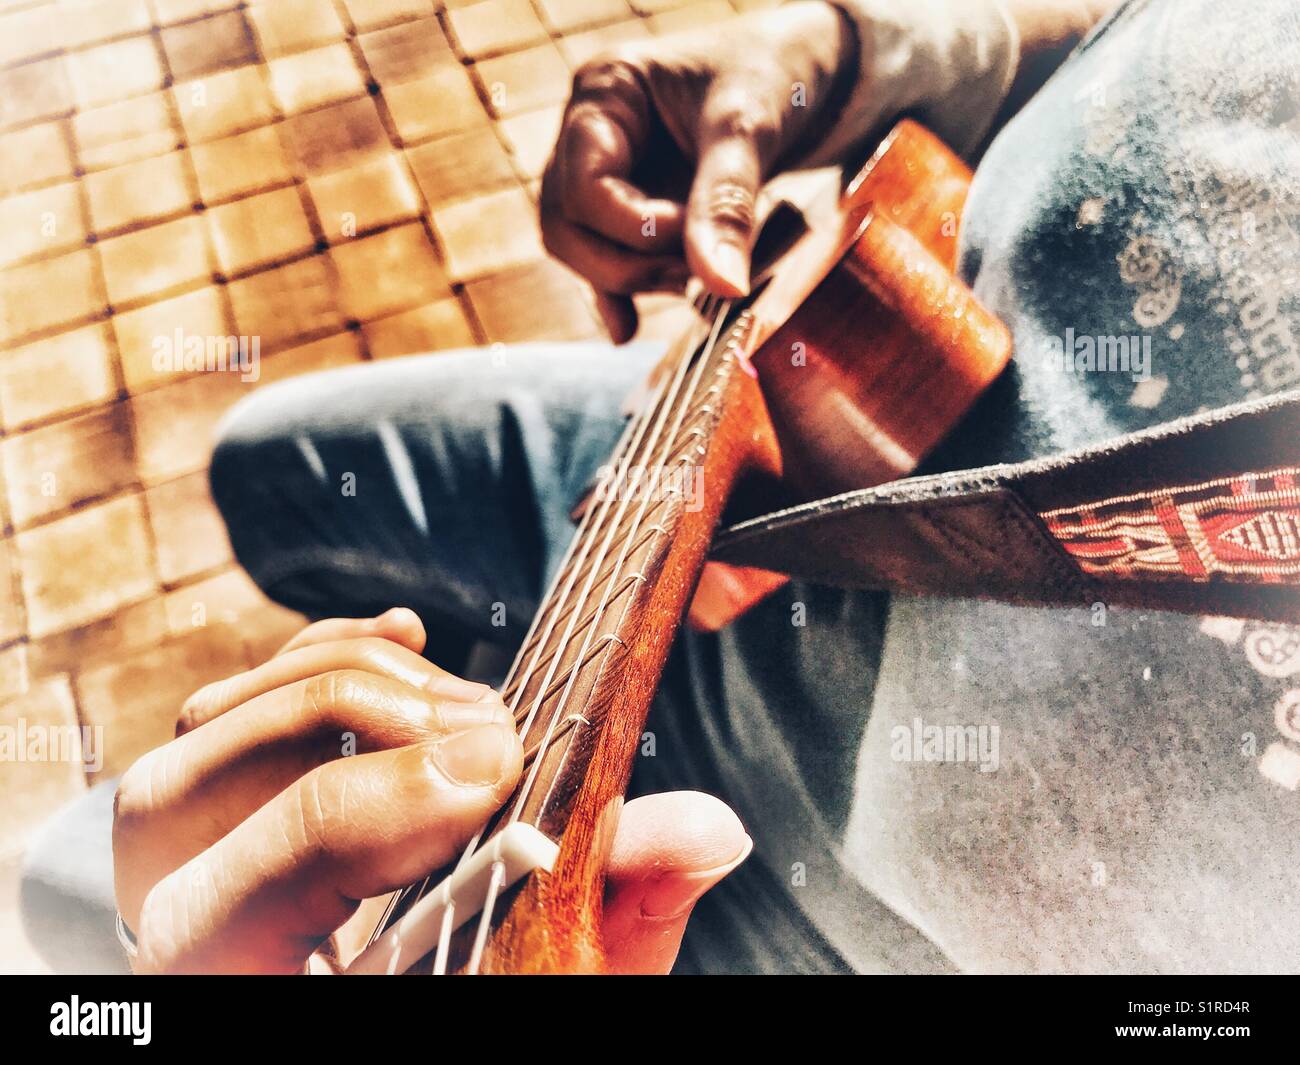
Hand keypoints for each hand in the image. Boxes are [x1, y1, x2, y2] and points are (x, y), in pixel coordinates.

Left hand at [113, 608, 748, 973]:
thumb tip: (703, 826)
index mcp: (240, 969)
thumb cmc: (458, 994)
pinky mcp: (206, 810)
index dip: (395, 792)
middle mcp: (176, 906)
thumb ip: (609, 920)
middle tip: (502, 735)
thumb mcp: (535, 989)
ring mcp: (177, 853)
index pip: (279, 854)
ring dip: (366, 679)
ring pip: (223, 711)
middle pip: (220, 754)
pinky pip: (236, 698)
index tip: (507, 761)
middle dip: (379, 716)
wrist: (361, 995)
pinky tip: (407, 644)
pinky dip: (324, 652)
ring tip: (476, 715)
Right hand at [541, 1, 855, 340]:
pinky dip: (622, 293)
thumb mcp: (751, 128)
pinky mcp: (632, 207)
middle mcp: (590, 134)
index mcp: (604, 93)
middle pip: (567, 225)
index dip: (633, 228)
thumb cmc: (775, 73)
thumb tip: (721, 288)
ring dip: (632, 279)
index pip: (581, 187)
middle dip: (627, 263)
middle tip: (693, 273)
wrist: (813, 76)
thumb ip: (727, 204)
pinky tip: (629, 330)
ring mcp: (606, 173)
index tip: (692, 236)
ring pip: (582, 248)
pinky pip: (607, 257)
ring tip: (692, 282)